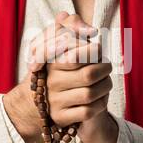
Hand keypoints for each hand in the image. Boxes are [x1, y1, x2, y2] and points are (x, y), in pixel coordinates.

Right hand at [5, 12, 111, 142]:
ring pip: (90, 94)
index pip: (78, 53)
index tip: (99, 49)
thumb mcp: (55, 40)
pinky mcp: (61, 117)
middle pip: (89, 74)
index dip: (94, 50)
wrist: (35, 102)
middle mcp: (51, 81)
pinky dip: (99, 104)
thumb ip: (70, 25)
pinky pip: (88, 111)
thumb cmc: (55, 66)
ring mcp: (55, 101)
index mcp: (50, 60)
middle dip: (105, 70)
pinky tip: (99, 98)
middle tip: (107, 67)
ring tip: (106, 82)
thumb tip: (89, 29)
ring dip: (105, 87)